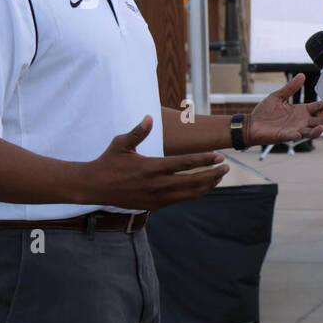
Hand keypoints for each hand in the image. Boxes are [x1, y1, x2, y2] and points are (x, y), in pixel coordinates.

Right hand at [86, 115, 227, 209]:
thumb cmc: (108, 162)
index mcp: (151, 167)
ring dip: (207, 185)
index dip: (205, 160)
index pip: (185, 164)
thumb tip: (148, 117)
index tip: (220, 157)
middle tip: (227, 167)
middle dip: (213, 174)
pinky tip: (203, 186)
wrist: (94, 187)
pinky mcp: (155, 206)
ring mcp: (157, 197)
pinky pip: (181, 199)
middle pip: (194, 181)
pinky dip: (195, 193)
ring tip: (219, 177)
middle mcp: (157, 185)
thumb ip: (137, 131)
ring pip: (190, 193)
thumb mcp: (121, 144)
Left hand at [248, 73, 322, 144]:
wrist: (252, 124)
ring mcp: (295, 129)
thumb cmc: (264, 111)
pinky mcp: (285, 136)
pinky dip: (297, 135)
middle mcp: (301, 121)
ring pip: (311, 131)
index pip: (317, 108)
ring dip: (318, 130)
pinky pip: (293, 136)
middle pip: (319, 121)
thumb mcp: (278, 96)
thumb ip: (290, 87)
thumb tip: (301, 75)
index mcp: (300, 110)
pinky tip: (300, 133)